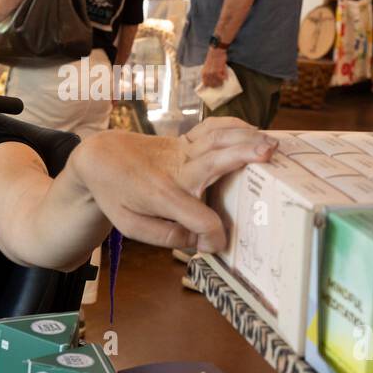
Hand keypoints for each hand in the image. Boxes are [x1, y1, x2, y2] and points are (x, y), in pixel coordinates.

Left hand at [70, 118, 276, 253]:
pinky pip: (211, 128)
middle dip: (241, 157)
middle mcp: (176, 168)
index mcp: (162, 195)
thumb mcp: (131, 226)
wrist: (101, 157)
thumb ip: (166, 237)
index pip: (197, 218)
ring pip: (216, 138)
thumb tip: (199, 241)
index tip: (218, 247)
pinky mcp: (185, 140)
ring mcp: (181, 150)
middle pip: (213, 161)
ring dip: (245, 137)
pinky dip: (234, 125)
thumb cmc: (116, 194)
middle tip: (268, 155)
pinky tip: (253, 130)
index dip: (213, 236)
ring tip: (271, 143)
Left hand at [201, 47, 228, 87]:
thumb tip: (214, 82)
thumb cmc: (213, 57)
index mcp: (203, 73)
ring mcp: (212, 74)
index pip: (206, 84)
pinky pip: (223, 78)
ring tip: (223, 75)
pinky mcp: (218, 72)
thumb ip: (209, 74)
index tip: (215, 84)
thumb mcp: (208, 67)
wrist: (216, 51)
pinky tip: (224, 71)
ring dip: (221, 80)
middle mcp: (206, 75)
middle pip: (212, 85)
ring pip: (218, 82)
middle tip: (221, 81)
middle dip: (217, 84)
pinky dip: (225, 76)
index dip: (211, 85)